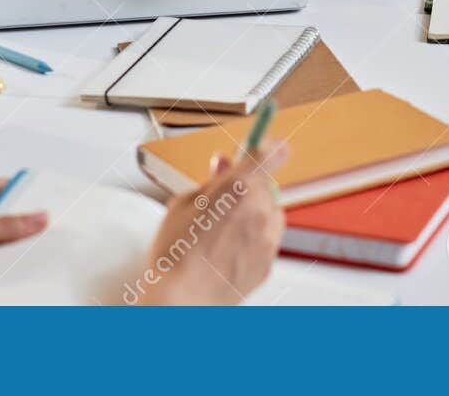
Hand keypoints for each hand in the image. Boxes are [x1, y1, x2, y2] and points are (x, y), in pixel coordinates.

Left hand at [0, 179, 48, 266]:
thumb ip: (8, 226)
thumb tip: (38, 217)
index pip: (2, 185)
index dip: (23, 187)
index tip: (43, 192)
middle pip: (2, 213)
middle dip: (19, 221)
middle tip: (39, 227)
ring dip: (6, 244)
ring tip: (21, 251)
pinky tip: (2, 267)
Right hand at [138, 141, 288, 304]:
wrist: (180, 301)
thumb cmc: (175, 253)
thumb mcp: (183, 204)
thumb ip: (210, 181)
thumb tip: (224, 165)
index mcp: (240, 186)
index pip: (273, 152)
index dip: (267, 147)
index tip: (259, 147)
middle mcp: (261, 209)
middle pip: (266, 185)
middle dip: (248, 186)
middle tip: (221, 196)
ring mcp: (268, 239)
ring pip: (269, 213)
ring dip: (253, 212)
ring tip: (220, 230)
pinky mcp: (269, 263)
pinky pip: (266, 240)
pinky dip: (253, 240)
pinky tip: (225, 251)